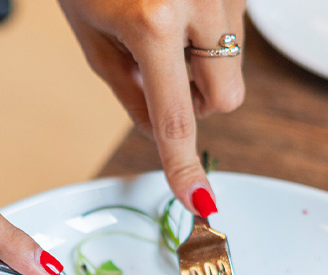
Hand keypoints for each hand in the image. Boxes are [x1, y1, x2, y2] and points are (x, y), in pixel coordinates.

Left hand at [58, 0, 246, 214]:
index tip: (199, 202)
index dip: (184, 166)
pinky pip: (234, 29)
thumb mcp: (92, 35)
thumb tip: (160, 132)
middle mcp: (201, 4)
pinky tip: (177, 4)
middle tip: (161, 73)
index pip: (177, 118)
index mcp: (154, 24)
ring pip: (233, 63)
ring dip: (203, 61)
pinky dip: (209, 32)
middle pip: (227, 99)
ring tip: (163, 22)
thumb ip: (129, 91)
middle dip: (199, 100)